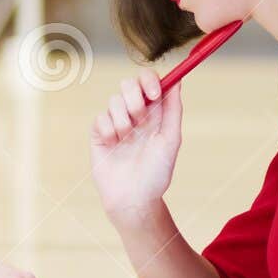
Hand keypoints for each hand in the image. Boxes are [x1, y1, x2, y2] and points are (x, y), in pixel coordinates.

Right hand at [90, 68, 182, 222]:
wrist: (133, 198)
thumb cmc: (156, 172)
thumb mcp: (170, 139)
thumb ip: (173, 109)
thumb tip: (178, 80)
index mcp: (154, 113)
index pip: (149, 82)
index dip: (149, 81)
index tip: (153, 93)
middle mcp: (134, 114)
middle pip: (128, 85)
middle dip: (134, 99)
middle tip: (140, 119)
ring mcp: (115, 122)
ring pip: (114, 101)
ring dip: (123, 120)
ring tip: (127, 141)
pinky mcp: (99, 133)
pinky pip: (100, 118)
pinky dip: (109, 131)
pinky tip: (114, 146)